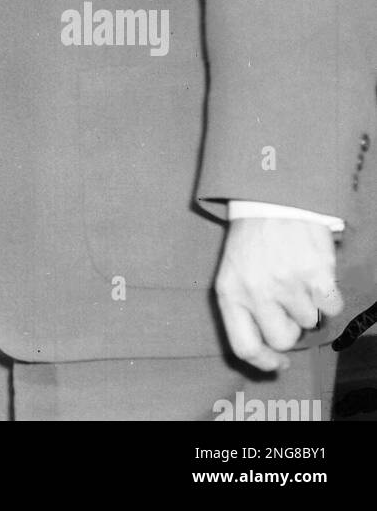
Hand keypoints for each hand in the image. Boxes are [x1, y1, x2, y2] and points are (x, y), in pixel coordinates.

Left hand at [215, 218, 342, 371]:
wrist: (272, 199)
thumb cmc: (253, 242)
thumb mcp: (232, 273)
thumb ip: (245, 311)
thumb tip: (272, 355)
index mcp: (230, 291)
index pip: (245, 346)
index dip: (265, 362)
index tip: (279, 362)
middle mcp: (257, 289)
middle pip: (283, 339)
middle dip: (290, 326)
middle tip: (288, 300)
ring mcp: (287, 282)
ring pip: (310, 322)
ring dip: (308, 304)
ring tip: (297, 275)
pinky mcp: (315, 273)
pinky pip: (332, 307)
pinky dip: (328, 295)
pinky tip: (314, 273)